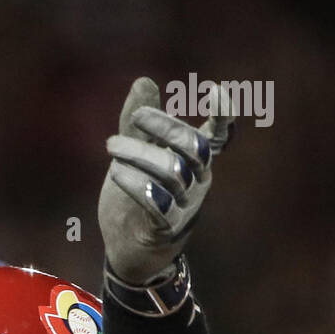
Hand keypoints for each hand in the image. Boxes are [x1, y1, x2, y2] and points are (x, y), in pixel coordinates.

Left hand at [98, 77, 233, 285]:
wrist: (128, 252)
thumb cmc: (134, 199)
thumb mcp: (134, 157)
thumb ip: (137, 124)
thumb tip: (143, 81)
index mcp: (195, 164)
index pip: (217, 139)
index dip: (223, 117)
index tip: (219, 91)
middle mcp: (197, 183)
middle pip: (193, 147)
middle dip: (165, 127)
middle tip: (135, 118)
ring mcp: (184, 207)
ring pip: (172, 172)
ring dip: (140, 154)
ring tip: (111, 146)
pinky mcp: (165, 229)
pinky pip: (157, 204)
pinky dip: (136, 184)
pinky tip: (116, 173)